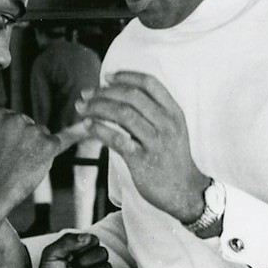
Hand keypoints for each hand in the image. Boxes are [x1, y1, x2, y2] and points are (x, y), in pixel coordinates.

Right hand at [0, 109, 89, 219]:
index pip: (12, 118)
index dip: (11, 135)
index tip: (8, 148)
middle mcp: (16, 118)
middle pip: (28, 124)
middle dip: (24, 139)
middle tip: (16, 159)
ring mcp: (33, 130)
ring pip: (41, 134)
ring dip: (36, 147)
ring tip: (23, 166)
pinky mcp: (48, 143)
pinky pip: (58, 142)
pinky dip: (54, 150)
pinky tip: (56, 150)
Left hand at [77, 71, 210, 221]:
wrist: (185, 191)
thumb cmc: (173, 157)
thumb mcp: (173, 129)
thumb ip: (154, 112)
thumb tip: (119, 95)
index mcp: (173, 112)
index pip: (150, 83)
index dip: (126, 76)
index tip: (107, 77)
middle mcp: (166, 124)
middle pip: (131, 96)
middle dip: (104, 91)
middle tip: (86, 93)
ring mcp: (155, 141)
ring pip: (122, 114)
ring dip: (97, 107)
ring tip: (82, 107)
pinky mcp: (142, 160)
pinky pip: (117, 139)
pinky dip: (99, 129)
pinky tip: (87, 125)